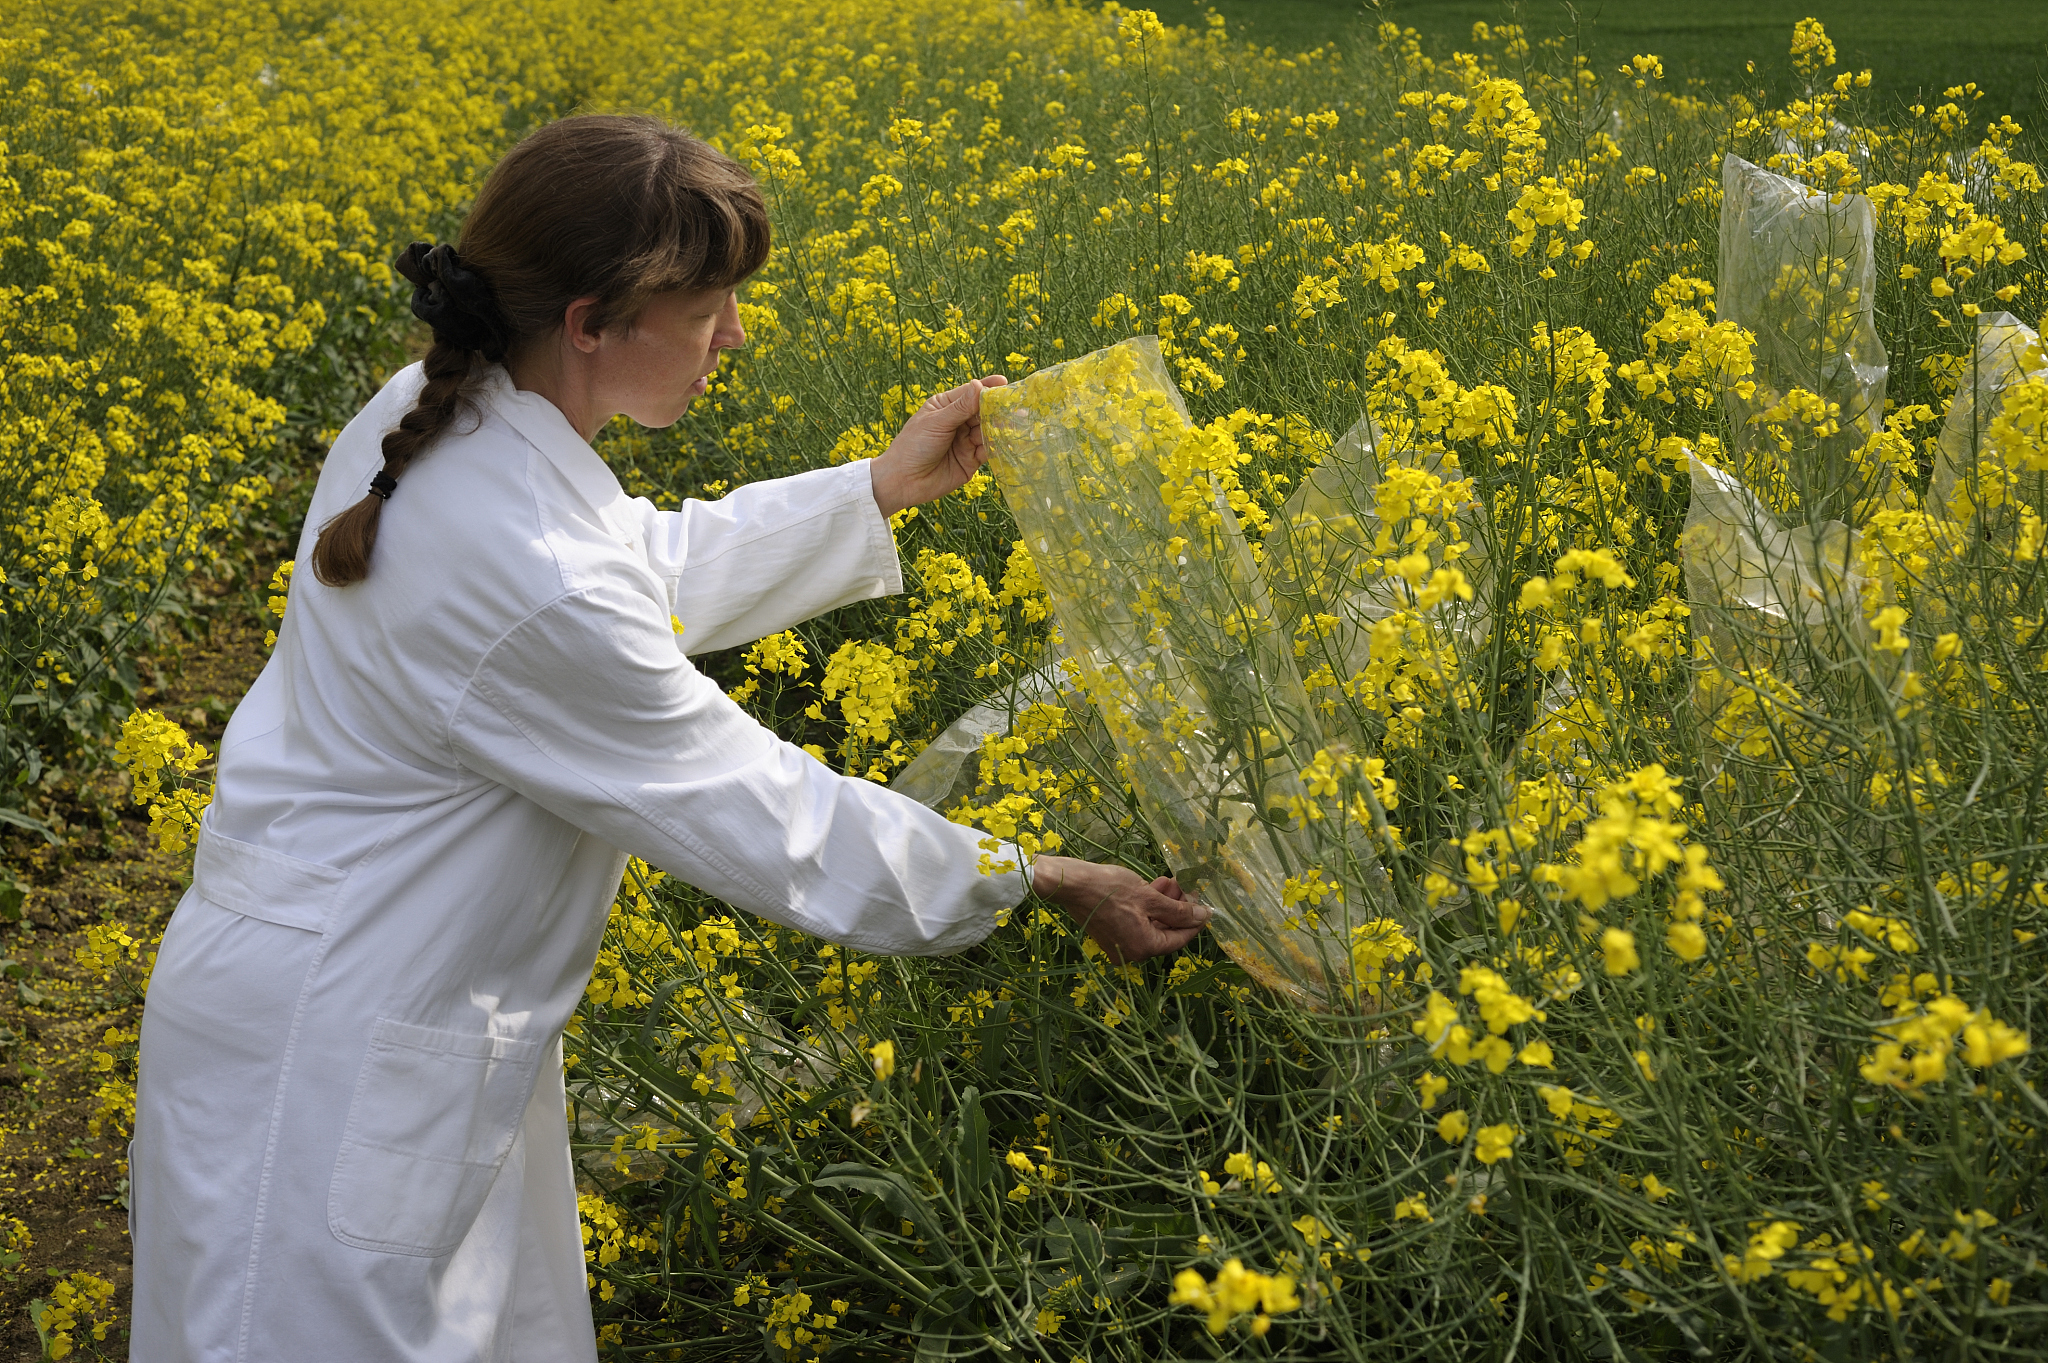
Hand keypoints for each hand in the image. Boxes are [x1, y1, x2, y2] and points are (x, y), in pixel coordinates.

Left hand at [869, 374, 1007, 515]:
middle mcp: (958, 422)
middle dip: (997, 409)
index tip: (1004, 383)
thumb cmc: (913, 446)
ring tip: (1011, 425)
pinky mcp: (971, 460)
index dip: (987, 388)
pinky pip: (988, 450)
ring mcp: (965, 441)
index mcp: (946, 406)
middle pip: (983, 412)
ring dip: (999, 428)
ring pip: (988, 430)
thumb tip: (979, 385)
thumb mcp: (937, 422)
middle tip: (1014, 407)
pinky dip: (996, 446)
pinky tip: (1004, 442)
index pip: (970, 393)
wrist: (904, 481)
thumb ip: (960, 407)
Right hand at [1029, 855, 1209, 964]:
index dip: (1195, 921)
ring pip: (1152, 924)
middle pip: (1165, 931)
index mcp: (1144, 948)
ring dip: (1164, 904)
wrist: (1071, 883)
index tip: (1206, 905)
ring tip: (1173, 881)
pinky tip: (1156, 885)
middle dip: (1178, 908)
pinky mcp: (1111, 932)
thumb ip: (1178, 910)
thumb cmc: (1110, 889)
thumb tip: (1203, 916)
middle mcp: (1132, 952)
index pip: (1179, 938)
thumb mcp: (1149, 897)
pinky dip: (1148, 906)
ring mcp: (1120, 943)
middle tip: (1188, 887)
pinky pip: (1138, 921)